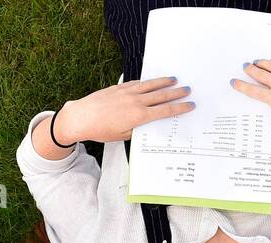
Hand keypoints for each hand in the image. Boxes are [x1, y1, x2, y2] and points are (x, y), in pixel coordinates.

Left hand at [54, 78, 192, 143]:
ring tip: (174, 79)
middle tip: (188, 90)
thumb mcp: (123, 136)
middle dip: (176, 93)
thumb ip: (137, 130)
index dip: (179, 108)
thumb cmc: (100, 130)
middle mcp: (135, 102)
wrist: (81, 117)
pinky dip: (146, 82)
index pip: (165, 111)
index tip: (189, 105)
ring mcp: (127, 92)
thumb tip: (148, 127)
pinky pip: (137, 83)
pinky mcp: (118, 88)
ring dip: (163, 82)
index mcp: (139, 116)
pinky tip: (151, 81)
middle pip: (161, 96)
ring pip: (150, 86)